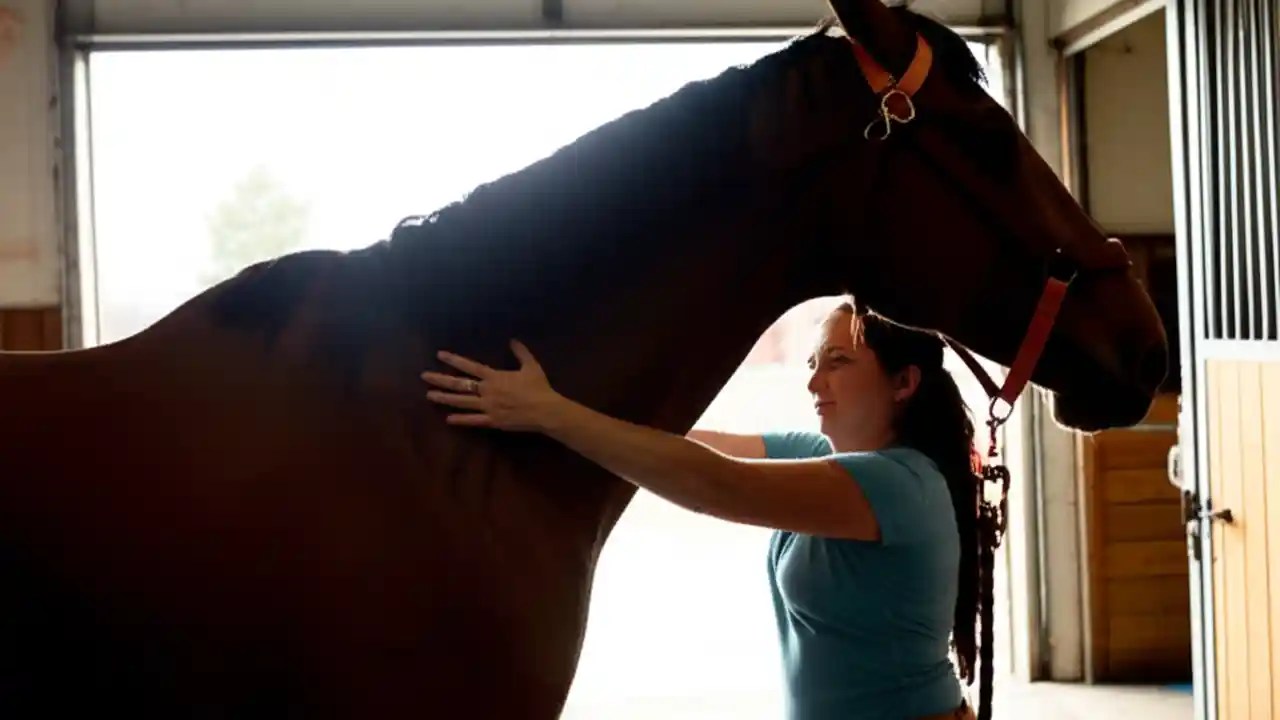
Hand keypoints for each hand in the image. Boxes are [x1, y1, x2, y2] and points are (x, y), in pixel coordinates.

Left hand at [421, 340, 562, 431]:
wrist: (545, 410)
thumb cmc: (538, 387)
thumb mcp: (531, 366)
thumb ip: (521, 352)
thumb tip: (513, 340)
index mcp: (494, 377)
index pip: (469, 366)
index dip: (454, 360)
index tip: (439, 355)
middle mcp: (487, 391)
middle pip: (459, 385)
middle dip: (441, 380)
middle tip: (424, 376)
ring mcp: (488, 407)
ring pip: (462, 402)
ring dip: (444, 398)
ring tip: (429, 395)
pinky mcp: (493, 421)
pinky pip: (473, 421)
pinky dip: (460, 420)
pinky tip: (448, 419)